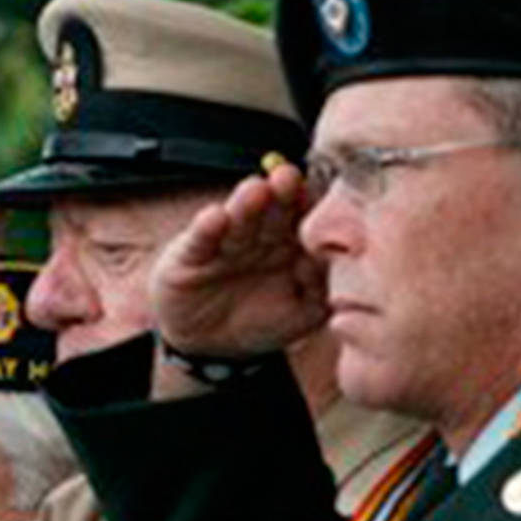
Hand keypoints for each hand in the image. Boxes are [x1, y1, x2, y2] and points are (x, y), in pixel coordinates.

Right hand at [151, 163, 329, 356]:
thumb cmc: (260, 322)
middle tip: (289, 178)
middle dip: (283, 195)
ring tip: (255, 190)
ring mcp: (226, 243)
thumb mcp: (300, 315)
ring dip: (246, 204)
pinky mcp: (190, 254)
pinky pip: (201, 239)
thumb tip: (330, 267)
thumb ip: (320, 292)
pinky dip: (207, 228)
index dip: (315, 210)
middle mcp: (261, 236)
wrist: (206, 343)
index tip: (326, 201)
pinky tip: (215, 218)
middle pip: (274, 212)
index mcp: (292, 244)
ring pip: (239, 220)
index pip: (307, 220)